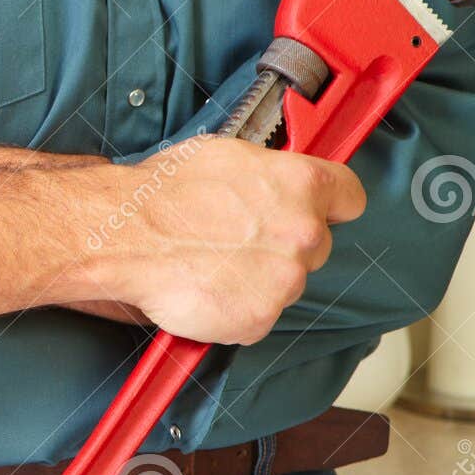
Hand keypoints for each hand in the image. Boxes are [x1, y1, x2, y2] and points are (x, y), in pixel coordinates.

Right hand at [91, 136, 366, 344]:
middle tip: (236, 244)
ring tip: (210, 267)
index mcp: (303, 184)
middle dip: (282, 248)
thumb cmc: (162, 194)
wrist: (124, 236)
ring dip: (256, 282)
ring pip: (284, 285)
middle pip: (315, 247)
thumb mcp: (225, 156)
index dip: (328, 207)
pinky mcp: (259, 318)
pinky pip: (256, 319)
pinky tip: (204, 291)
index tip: (313, 213)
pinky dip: (233, 312)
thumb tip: (273, 180)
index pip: (350, 198)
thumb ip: (267, 174)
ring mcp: (285, 280)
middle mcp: (304, 233)